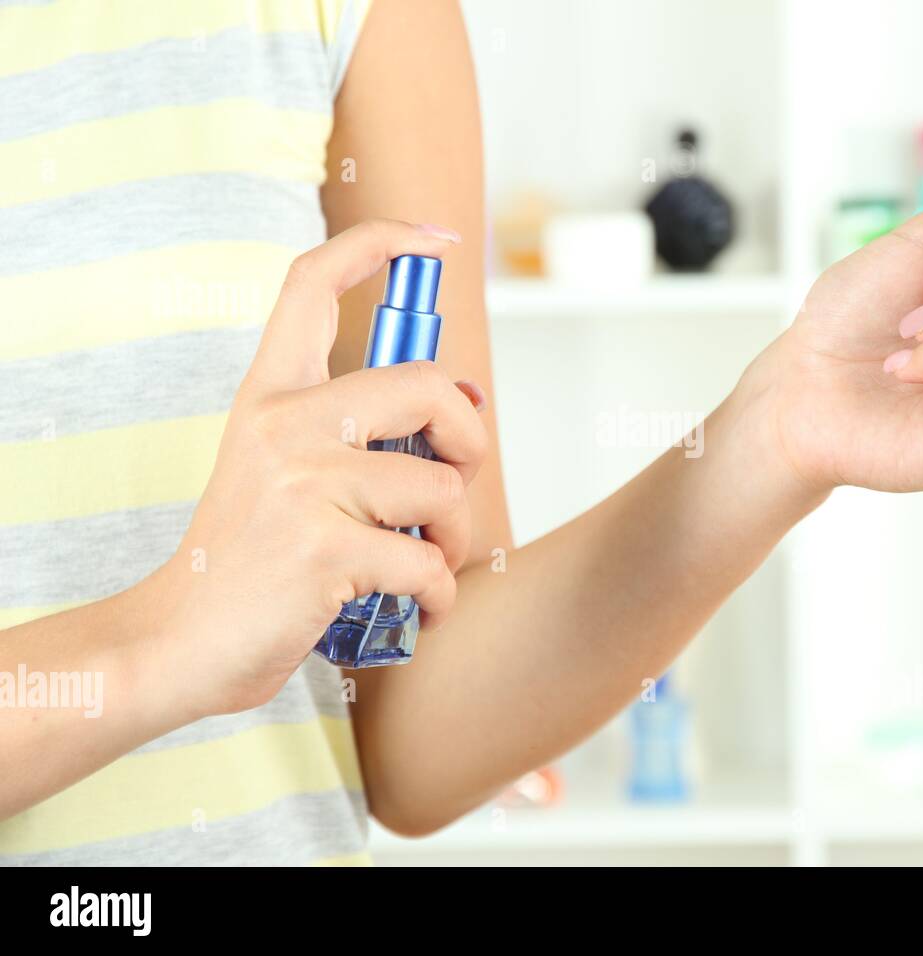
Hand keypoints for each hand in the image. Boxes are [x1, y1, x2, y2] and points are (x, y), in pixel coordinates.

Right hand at [152, 220, 486, 714]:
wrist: (179, 640)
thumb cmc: (251, 558)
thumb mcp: (285, 472)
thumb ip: (358, 432)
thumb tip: (465, 398)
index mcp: (269, 395)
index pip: (312, 283)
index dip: (380, 242)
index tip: (435, 239)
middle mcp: (282, 425)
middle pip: (424, 385)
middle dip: (471, 438)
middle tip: (457, 479)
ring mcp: (300, 484)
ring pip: (441, 487)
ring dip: (455, 536)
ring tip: (428, 561)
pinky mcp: (321, 550)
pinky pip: (426, 563)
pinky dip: (438, 594)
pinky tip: (419, 606)